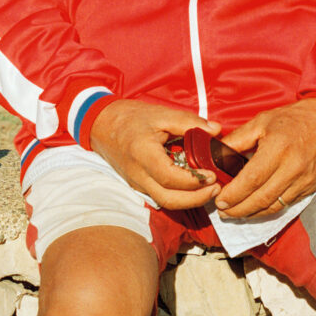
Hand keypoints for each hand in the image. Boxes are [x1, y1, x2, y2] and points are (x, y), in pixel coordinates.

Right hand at [89, 99, 222, 209]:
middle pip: (169, 200)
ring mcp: (136, 183)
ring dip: (189, 201)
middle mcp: (138, 174)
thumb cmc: (130, 117)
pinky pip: (160, 196)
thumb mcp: (160, 113)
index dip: (194, 181)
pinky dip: (179, 196)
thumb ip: (189, 122)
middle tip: (216, 188)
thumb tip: (215, 130)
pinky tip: (192, 186)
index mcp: (143, 154)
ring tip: (208, 188)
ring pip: (165, 202)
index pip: (170, 178)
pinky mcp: (137, 185)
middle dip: (196, 199)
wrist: (100, 124)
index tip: (212, 174)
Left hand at [213, 98, 315, 217]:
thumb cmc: (291, 119)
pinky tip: (255, 209)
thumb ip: (237, 139)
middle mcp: (293, 168)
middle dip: (239, 209)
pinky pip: (286, 205)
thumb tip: (216, 154)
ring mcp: (304, 181)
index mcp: (278, 148)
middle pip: (261, 198)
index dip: (234, 194)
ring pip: (274, 206)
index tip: (219, 200)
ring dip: (252, 214)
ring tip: (234, 213)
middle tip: (222, 211)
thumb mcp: (261, 121)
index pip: (252, 179)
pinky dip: (268, 210)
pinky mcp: (310, 188)